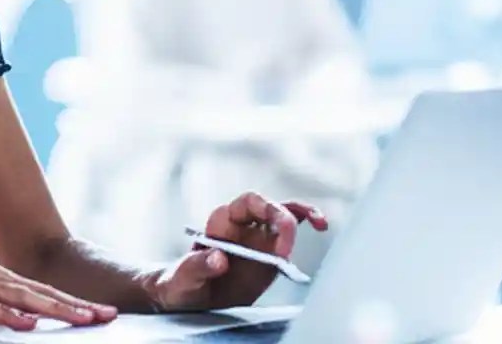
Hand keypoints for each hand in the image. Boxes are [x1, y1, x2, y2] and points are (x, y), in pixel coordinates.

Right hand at [0, 248, 117, 330]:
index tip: (99, 311)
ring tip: (82, 318)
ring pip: (26, 299)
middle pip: (45, 294)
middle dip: (77, 306)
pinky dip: (11, 315)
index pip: (46, 292)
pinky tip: (28, 323)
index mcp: (3, 279)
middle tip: (106, 315)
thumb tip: (26, 316)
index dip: (74, 302)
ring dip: (55, 308)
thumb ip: (0, 302)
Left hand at [149, 193, 327, 311]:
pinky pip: (290, 234)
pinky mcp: (270, 253)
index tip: (277, 232)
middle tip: (287, 251)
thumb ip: (197, 267)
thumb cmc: (180, 283)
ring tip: (321, 224)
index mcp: (222, 222)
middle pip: (272, 208)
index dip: (266, 210)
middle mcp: (243, 224)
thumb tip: (219, 259)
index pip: (248, 203)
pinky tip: (320, 226)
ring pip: (286, 215)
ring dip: (305, 215)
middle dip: (285, 221)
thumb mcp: (182, 279)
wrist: (188, 298)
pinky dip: (306, 225)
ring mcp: (259, 237)